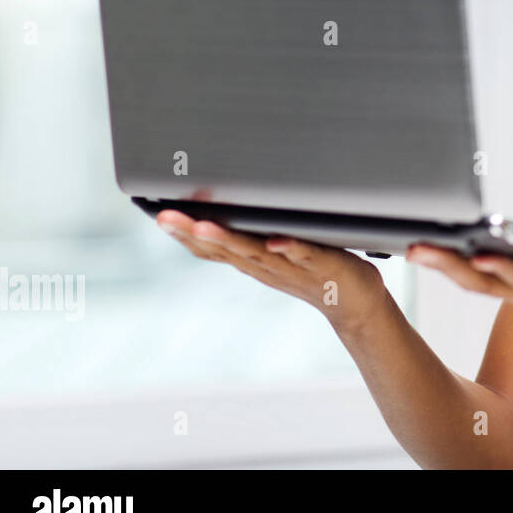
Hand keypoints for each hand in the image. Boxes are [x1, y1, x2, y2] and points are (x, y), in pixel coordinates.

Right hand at [156, 210, 387, 333]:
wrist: (354, 302)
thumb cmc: (315, 269)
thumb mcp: (275, 252)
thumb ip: (251, 236)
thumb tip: (223, 210)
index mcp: (254, 261)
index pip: (212, 248)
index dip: (185, 234)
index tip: (158, 214)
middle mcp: (267, 265)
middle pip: (224, 248)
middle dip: (193, 232)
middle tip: (164, 216)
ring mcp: (293, 267)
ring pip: (257, 252)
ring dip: (230, 239)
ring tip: (203, 225)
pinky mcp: (325, 265)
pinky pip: (305, 254)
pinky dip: (291, 247)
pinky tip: (276, 240)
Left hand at [407, 243, 512, 361]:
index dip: (506, 267)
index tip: (480, 252)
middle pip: (487, 282)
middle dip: (452, 266)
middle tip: (417, 249)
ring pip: (477, 281)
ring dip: (445, 265)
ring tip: (413, 245)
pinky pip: (479, 279)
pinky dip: (454, 266)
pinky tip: (431, 250)